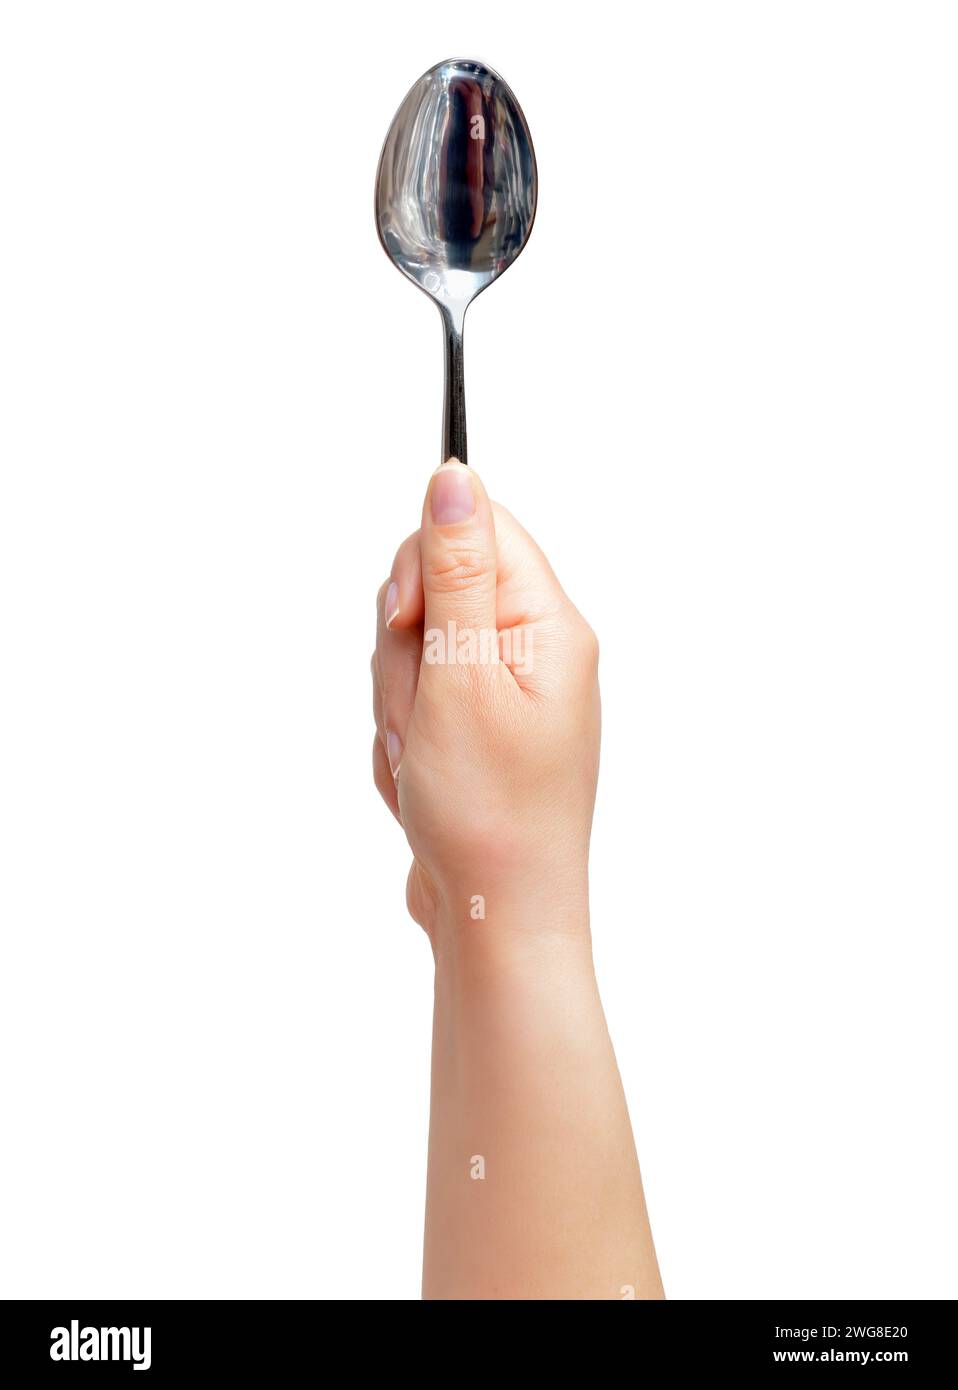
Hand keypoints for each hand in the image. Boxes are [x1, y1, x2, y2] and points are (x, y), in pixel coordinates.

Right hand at [371, 461, 599, 951]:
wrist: (495, 916)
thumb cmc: (489, 812)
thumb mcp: (461, 679)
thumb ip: (452, 573)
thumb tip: (454, 476)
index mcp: (547, 626)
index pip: (479, 529)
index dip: (423, 564)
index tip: (406, 624)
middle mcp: (531, 651)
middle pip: (433, 591)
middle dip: (402, 656)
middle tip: (423, 717)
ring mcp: (501, 695)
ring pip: (411, 652)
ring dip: (397, 707)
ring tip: (423, 762)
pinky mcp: (474, 732)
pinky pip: (413, 703)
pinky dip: (402, 740)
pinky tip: (420, 783)